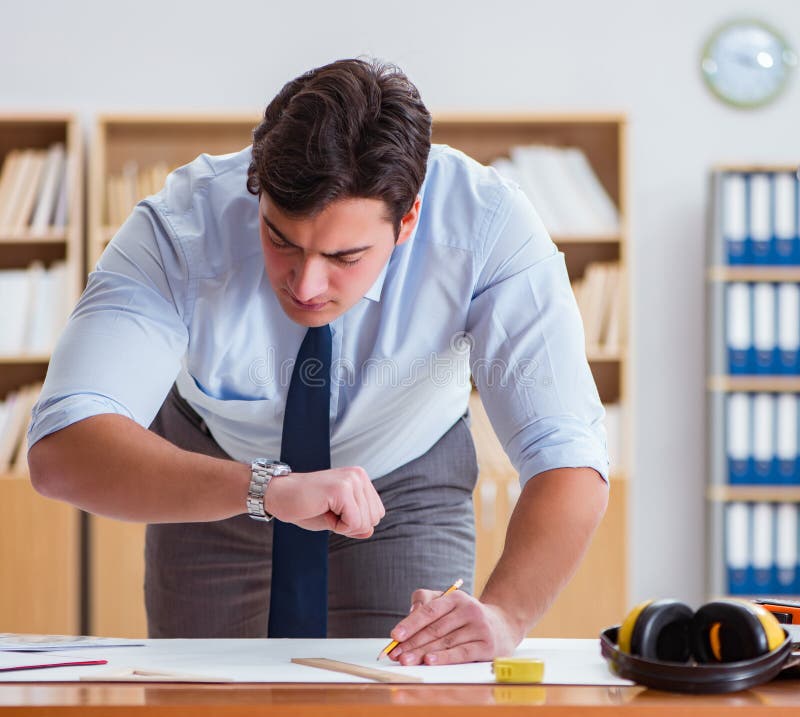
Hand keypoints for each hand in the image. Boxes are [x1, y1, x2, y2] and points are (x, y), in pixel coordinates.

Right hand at [263, 466, 383, 537]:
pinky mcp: (341, 489)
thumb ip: (356, 524)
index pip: (376, 514)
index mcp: (360, 478)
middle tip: (326, 511)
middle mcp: (359, 475)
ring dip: (342, 525)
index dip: (354, 522)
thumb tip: (370, 531)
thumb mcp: (336, 519)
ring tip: (324, 509)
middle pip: (373, 519)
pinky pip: (353, 523)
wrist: (278, 496)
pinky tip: (322, 511)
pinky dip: (338, 527)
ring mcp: (351, 480)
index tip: (333, 512)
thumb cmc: (305, 507)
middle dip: (350, 525)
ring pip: (365, 522)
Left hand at [387, 589, 523, 664]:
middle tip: (396, 654)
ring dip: (423, 653)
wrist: (502, 625)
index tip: (395, 635)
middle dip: (412, 643)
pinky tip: (430, 661)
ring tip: (406, 660)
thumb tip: (410, 614)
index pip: (429, 611)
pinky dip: (445, 658)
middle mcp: (468, 609)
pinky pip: (462, 653)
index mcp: (455, 597)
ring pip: (445, 642)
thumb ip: (426, 602)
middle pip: (435, 629)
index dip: (410, 624)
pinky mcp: (487, 645)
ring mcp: (479, 627)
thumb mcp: (448, 602)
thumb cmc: (465, 616)